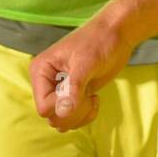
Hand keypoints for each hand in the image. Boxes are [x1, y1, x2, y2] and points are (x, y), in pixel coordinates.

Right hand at [29, 17, 134, 131]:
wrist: (116, 35)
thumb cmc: (100, 41)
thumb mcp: (86, 63)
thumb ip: (73, 87)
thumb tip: (63, 111)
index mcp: (41, 71)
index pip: (44, 106)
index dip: (64, 106)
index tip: (83, 93)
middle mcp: (46, 83)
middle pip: (52, 116)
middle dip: (74, 112)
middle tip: (89, 97)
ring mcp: (59, 91)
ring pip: (61, 121)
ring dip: (80, 116)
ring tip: (93, 99)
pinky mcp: (72, 96)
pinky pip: (72, 119)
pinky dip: (85, 116)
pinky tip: (95, 100)